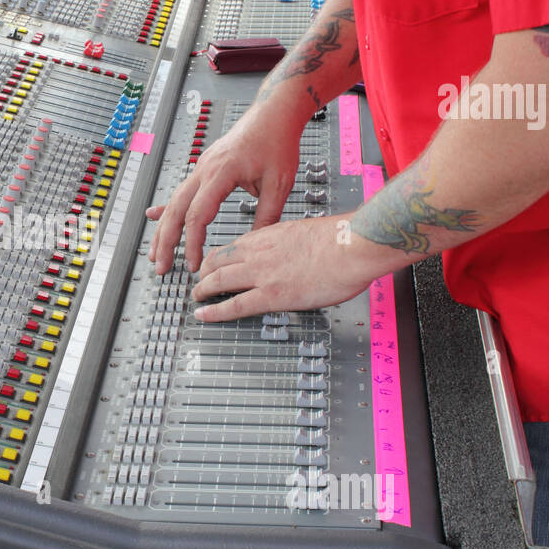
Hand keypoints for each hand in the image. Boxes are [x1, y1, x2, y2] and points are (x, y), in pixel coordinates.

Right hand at [147, 100, 302, 273]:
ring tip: (155, 254)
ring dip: (163, 229)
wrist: (272, 113)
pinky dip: (168, 209)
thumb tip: (255, 245)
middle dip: (166, 241)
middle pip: (176, 210)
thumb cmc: (276, 141)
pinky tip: (155, 217)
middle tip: (162, 267)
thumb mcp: (279, 183)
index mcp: (221, 173)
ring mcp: (201, 168)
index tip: (194, 264)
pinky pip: (181, 192)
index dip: (192, 242)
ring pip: (174, 202)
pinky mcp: (204, 168)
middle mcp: (204, 169)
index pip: (198, 214)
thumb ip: (266, 216)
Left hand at [190, 216, 385, 321]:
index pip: (231, 246)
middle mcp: (259, 252)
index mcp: (268, 236)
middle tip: (198, 282)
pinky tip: (203, 315)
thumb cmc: (341, 239)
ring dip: (202, 290)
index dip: (216, 257)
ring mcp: (262, 274)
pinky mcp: (271, 295)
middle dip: (203, 272)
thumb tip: (293, 253)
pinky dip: (214, 312)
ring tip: (196, 298)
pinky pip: (234, 305)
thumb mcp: (305, 233)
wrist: (353, 245)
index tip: (212, 264)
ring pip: (218, 281)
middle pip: (217, 261)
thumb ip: (290, 243)